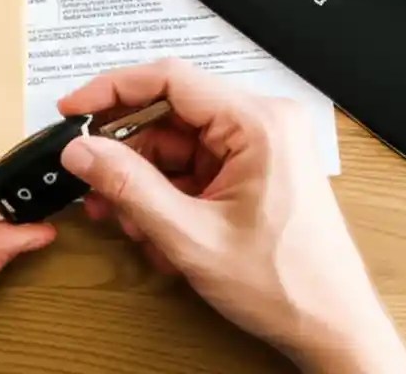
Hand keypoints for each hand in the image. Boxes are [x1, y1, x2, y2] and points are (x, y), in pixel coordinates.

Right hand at [58, 60, 405, 372]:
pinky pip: (193, 168)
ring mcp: (259, 147)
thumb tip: (83, 151)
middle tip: (91, 181)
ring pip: (176, 145)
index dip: (113, 89)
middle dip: (126, 154)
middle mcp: (263, 124)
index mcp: (260, 123)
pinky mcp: (252, 171)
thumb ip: (129, 187)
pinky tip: (157, 232)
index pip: (171, 79)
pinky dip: (166, 196)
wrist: (332, 327)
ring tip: (127, 221)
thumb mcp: (191, 236)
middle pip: (169, 115)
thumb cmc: (289, 285)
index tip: (73, 108)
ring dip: (143, 182)